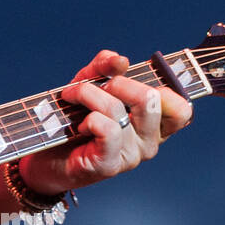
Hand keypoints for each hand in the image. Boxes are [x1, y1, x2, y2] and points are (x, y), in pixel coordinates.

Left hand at [19, 50, 193, 195]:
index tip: (127, 78)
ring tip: (71, 98)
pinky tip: (79, 126)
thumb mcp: (88, 86)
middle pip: (150, 99)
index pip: (180, 107)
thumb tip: (119, 60)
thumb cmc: (71, 122)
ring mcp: (131, 156)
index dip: (159, 85)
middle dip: (116, 83)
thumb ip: (104, 69)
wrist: (45, 158)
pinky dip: (88, 119)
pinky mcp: (110, 165)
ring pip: (118, 110)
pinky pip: (107, 129)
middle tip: (92, 87)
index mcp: (153, 125)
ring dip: (88, 95)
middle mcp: (149, 142)